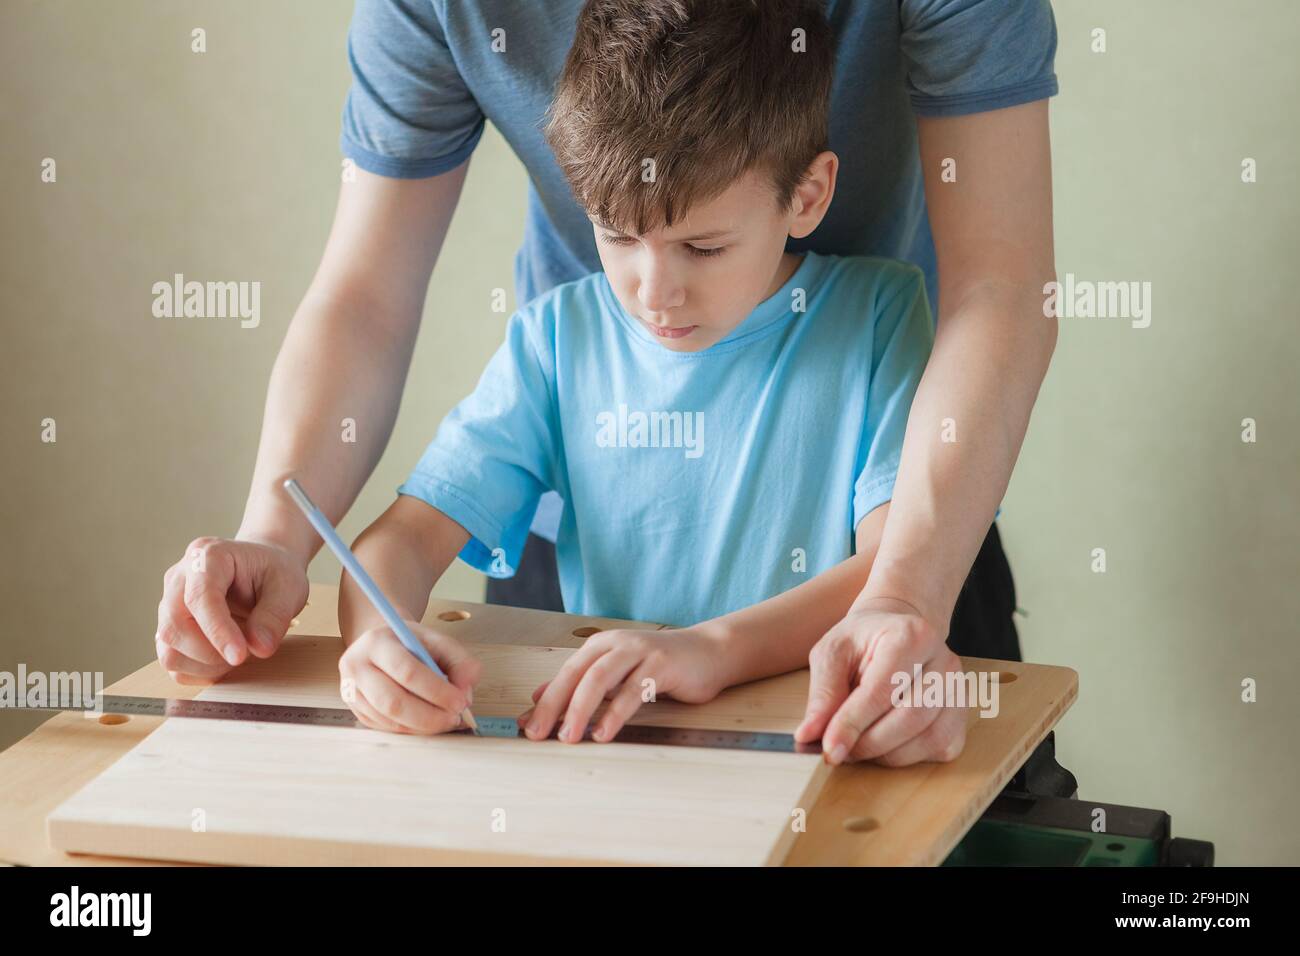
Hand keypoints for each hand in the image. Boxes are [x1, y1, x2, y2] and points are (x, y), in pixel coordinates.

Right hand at [156, 537, 309, 684]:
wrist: (264, 570)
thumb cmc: (273, 573)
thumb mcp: (289, 587)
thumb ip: (275, 616)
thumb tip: (259, 647)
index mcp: (209, 557)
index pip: (200, 598)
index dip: (218, 631)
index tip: (240, 655)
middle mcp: (180, 578)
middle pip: (175, 626)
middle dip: (211, 652)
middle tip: (246, 652)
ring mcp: (169, 604)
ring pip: (168, 647)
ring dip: (205, 663)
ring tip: (238, 652)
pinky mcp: (170, 629)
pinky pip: (172, 661)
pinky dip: (199, 670)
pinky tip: (224, 658)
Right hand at [338, 621, 480, 733]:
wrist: (383, 645)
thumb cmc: (411, 644)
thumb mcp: (438, 641)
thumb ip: (460, 661)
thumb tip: (466, 690)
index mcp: (376, 642)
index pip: (406, 671)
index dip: (437, 691)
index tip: (460, 701)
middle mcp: (356, 666)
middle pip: (393, 701)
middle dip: (430, 716)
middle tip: (455, 717)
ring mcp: (352, 691)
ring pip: (389, 720)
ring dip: (423, 726)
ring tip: (446, 720)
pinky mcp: (356, 710)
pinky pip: (386, 728)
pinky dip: (412, 730)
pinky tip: (429, 723)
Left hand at [520, 628, 724, 743]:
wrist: (708, 653)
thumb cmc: (661, 666)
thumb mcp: (616, 673)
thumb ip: (582, 684)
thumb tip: (539, 699)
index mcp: (601, 646)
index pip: (566, 673)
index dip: (546, 700)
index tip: (528, 727)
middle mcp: (617, 644)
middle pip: (578, 674)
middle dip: (556, 706)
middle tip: (539, 734)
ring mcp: (640, 652)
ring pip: (601, 679)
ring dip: (581, 709)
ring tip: (570, 737)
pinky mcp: (662, 665)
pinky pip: (633, 690)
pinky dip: (615, 713)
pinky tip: (604, 732)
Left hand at [794, 597, 967, 765]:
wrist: (896, 629)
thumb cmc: (863, 641)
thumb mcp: (832, 653)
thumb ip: (823, 693)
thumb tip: (809, 735)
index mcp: (911, 635)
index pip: (881, 690)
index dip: (852, 724)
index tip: (828, 749)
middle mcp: (944, 661)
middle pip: (910, 717)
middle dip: (869, 743)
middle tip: (839, 749)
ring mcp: (959, 689)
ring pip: (929, 738)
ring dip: (887, 754)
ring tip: (858, 745)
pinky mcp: (962, 715)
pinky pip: (941, 748)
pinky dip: (909, 756)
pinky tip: (885, 743)